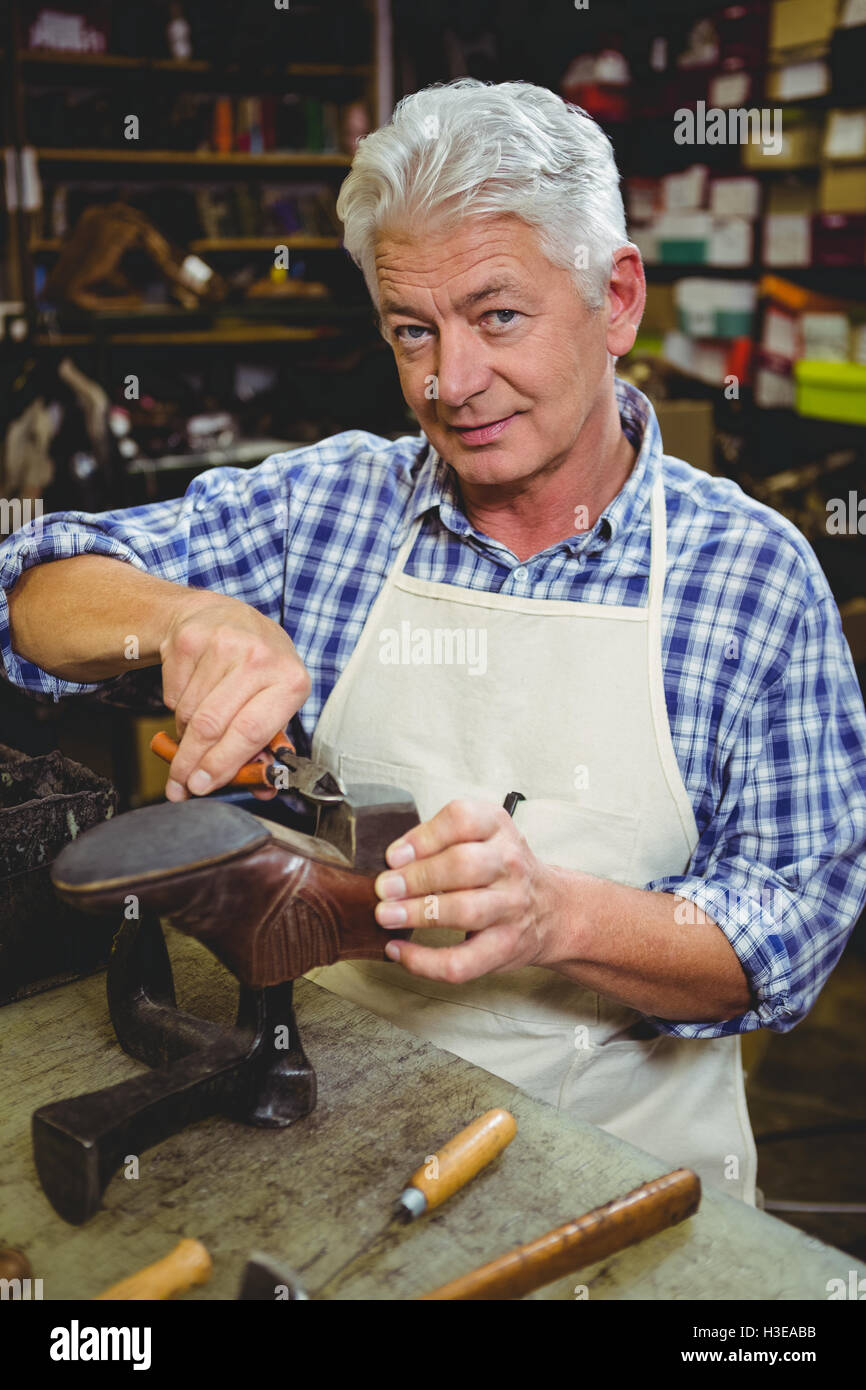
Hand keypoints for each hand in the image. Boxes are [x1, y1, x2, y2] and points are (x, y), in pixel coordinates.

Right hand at [158, 591, 310, 800]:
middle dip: (191, 762)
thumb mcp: (273, 701)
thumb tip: (263, 790)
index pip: (251, 732)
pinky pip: (173, 695)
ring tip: (196, 727)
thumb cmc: (256, 668)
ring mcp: (223, 643)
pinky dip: (176, 707)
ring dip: (185, 733)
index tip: (202, 786)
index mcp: (291, 680)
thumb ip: (267, 748)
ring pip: (189, 713)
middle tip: (179, 785)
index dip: (223, 764)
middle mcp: (260, 657)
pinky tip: (192, 694)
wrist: (224, 615)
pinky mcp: (190, 639)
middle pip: (213, 725)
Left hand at [373, 799, 567, 981]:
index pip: (462, 820)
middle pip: (463, 865)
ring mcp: (511, 907)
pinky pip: (464, 960)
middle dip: (417, 877)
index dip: (423, 837)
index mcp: (498, 828)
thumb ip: (439, 841)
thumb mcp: (481, 837)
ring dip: (419, 913)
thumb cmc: (499, 871)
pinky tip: (399, 951)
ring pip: (466, 910)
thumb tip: (392, 862)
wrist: (552, 910)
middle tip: (384, 888)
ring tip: (386, 916)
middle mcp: (510, 864)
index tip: (393, 856)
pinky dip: (425, 961)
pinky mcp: (505, 946)